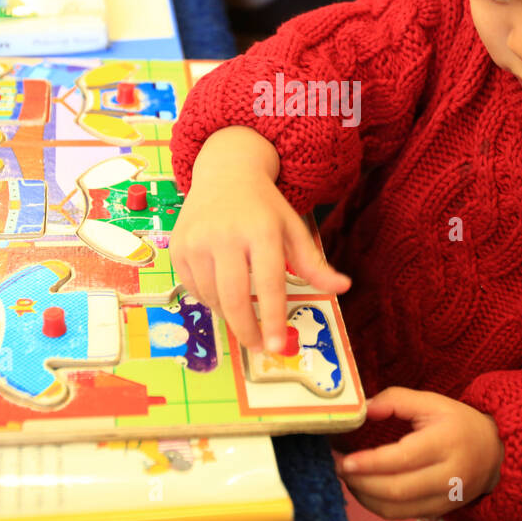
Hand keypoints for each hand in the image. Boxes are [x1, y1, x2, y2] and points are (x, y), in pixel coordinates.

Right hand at [169, 126, 349, 352]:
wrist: (225, 172)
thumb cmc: (264, 207)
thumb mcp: (293, 228)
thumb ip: (314, 263)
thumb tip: (343, 287)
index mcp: (262, 230)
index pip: (269, 283)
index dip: (272, 318)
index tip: (275, 346)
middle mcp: (225, 234)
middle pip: (234, 297)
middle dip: (247, 330)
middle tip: (259, 347)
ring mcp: (197, 241)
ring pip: (212, 298)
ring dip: (229, 315)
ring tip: (243, 312)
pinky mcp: (178, 248)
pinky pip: (194, 289)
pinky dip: (210, 300)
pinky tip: (222, 291)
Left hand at [334, 387, 503, 519]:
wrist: (495, 452)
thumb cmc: (459, 423)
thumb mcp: (432, 402)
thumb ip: (396, 400)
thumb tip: (365, 409)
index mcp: (446, 442)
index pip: (402, 458)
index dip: (370, 463)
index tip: (345, 460)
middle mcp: (448, 475)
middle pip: (397, 489)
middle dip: (361, 482)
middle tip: (339, 468)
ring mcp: (445, 498)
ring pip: (396, 508)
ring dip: (364, 496)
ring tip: (348, 478)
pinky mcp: (439, 511)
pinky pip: (402, 515)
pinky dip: (377, 505)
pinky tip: (365, 489)